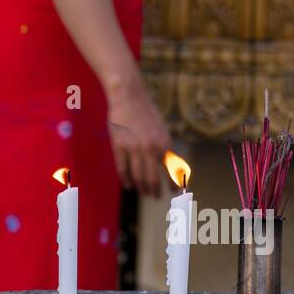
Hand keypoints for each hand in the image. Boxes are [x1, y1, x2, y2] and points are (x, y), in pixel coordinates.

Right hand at [105, 81, 172, 197]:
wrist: (129, 97)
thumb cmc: (146, 112)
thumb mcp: (162, 130)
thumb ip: (164, 148)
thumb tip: (168, 167)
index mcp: (164, 144)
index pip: (171, 171)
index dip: (173, 185)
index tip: (174, 193)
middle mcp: (150, 148)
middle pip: (152, 179)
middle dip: (154, 191)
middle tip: (155, 197)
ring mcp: (133, 148)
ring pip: (137, 176)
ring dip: (141, 188)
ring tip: (143, 192)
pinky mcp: (119, 146)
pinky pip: (122, 169)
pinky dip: (126, 179)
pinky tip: (128, 185)